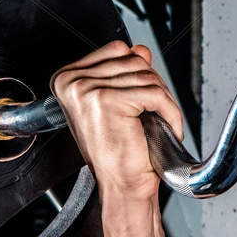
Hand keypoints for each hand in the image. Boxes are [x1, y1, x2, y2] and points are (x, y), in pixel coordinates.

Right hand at [52, 40, 182, 204]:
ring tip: (158, 123)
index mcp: (67, 79)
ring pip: (146, 74)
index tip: (142, 98)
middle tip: (154, 114)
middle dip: (153, 85)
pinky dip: (170, 111)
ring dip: (163, 100)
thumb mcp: (118, 103)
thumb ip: (126, 71)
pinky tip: (166, 127)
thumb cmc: (118, 152)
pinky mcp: (107, 101)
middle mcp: (72, 83)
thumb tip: (141, 49)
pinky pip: (155, 93)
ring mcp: (87, 90)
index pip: (117, 50)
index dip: (139, 72)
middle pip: (133, 59)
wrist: (122, 186)